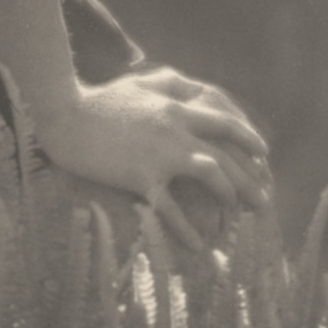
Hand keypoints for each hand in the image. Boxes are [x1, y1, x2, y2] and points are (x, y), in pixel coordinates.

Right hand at [38, 70, 270, 249]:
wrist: (64, 113)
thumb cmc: (100, 99)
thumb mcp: (141, 82)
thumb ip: (170, 82)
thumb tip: (193, 84)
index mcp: (177, 106)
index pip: (225, 121)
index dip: (249, 138)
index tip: (264, 154)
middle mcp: (177, 127)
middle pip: (226, 152)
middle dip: (250, 176)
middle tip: (264, 198)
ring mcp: (161, 151)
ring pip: (212, 173)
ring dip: (229, 195)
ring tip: (236, 213)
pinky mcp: (140, 175)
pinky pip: (170, 207)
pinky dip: (186, 229)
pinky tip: (198, 246)